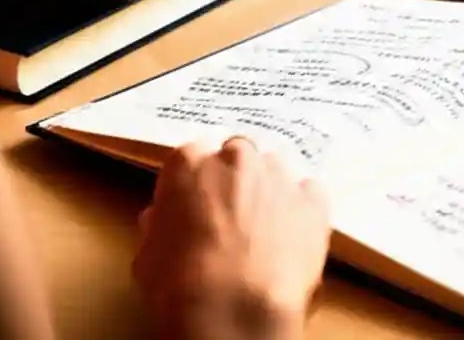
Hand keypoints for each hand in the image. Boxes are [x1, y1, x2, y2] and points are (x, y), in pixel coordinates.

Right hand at [133, 137, 330, 339]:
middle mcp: (236, 158)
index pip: (192, 158)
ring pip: (275, 170)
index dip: (195, 185)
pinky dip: (303, 209)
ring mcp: (278, 176)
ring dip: (269, 191)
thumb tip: (163, 219)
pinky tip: (294, 236)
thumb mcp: (149, 254)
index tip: (194, 206)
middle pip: (237, 155)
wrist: (232, 308)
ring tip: (264, 231)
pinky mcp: (314, 201)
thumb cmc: (178, 284)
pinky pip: (311, 194)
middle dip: (235, 179)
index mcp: (188, 163)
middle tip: (231, 217)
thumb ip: (161, 224)